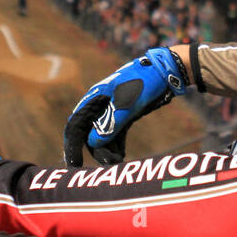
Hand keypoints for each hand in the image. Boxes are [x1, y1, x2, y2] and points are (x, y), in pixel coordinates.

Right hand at [62, 47, 186, 167]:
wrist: (164, 72)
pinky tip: (121, 156)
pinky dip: (116, 145)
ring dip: (107, 150)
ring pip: (102, 136)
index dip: (72, 145)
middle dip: (96, 151)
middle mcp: (99, 106)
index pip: (75, 125)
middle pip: (88, 134)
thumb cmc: (143, 82)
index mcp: (94, 99)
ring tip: (118, 162)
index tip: (75, 164)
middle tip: (110, 164)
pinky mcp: (123, 115)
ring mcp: (111, 111)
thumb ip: (111, 122)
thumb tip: (93, 143)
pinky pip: (115, 134)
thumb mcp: (128, 102)